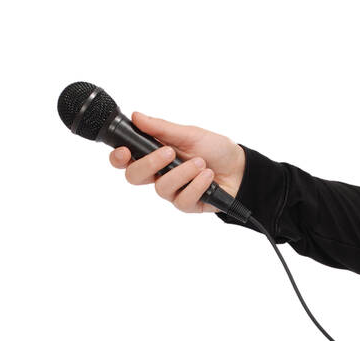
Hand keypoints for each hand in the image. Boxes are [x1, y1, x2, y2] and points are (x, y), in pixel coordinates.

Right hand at [109, 112, 245, 213]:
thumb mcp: (189, 133)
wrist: (240, 168)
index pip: (127, 160)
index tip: (123, 151)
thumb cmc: (215, 149)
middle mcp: (159, 174)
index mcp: (155, 155)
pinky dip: (197, 185)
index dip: (118, 158)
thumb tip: (137, 116)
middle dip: (150, 164)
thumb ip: (161, 129)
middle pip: (134, 177)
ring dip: (183, 172)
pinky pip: (181, 199)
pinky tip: (208, 177)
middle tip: (169, 152)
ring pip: (161, 188)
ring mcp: (171, 191)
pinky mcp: (185, 205)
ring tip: (201, 163)